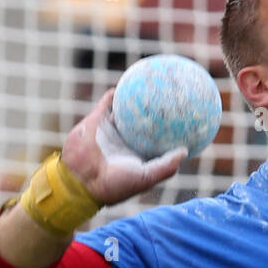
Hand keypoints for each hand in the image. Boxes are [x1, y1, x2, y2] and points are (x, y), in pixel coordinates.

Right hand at [60, 88, 188, 206]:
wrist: (82, 180)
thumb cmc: (116, 184)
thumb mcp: (146, 177)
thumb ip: (165, 166)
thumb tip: (185, 151)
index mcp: (138, 155)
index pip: (157, 141)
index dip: (170, 133)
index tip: (185, 122)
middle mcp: (125, 142)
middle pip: (143, 123)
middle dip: (155, 113)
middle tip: (171, 98)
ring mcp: (110, 131)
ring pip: (125, 111)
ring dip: (133, 99)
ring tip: (148, 85)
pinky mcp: (96, 121)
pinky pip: (106, 104)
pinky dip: (114, 95)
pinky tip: (126, 83)